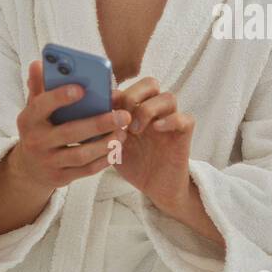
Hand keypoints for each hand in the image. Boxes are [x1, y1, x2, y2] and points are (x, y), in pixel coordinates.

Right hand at [7, 60, 131, 190]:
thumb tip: (37, 63)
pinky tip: (117, 148)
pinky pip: (86, 170)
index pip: (42, 106)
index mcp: (28, 119)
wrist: (29, 168)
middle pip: (69, 132)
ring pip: (80, 154)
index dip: (60, 97)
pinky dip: (103, 160)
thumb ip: (39, 87)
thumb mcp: (34, 108)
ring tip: (123, 132)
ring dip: (105, 143)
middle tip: (122, 115)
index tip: (82, 88)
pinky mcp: (61, 178)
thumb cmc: (39, 128)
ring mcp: (48, 162)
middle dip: (98, 123)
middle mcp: (36, 142)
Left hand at [112, 77, 196, 214]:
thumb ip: (103, 130)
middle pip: (151, 83)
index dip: (117, 92)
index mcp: (138, 110)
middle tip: (122, 116)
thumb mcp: (113, 146)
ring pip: (169, 97)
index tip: (104, 105)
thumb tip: (86, 116)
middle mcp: (155, 112)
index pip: (131, 86)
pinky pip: (185, 118)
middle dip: (133, 95)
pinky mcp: (184, 134)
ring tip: (135, 130)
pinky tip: (156, 129)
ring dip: (149, 109)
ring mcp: (171, 122)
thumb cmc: (135, 165)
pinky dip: (171, 120)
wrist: (156, 188)